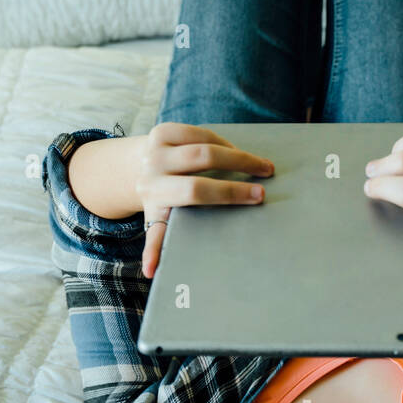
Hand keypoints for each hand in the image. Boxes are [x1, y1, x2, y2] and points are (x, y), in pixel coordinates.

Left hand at [136, 122, 273, 278]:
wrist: (135, 172)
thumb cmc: (159, 203)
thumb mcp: (157, 223)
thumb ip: (156, 245)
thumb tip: (151, 274)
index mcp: (155, 192)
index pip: (196, 191)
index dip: (229, 192)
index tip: (258, 196)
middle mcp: (153, 165)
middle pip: (204, 159)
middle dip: (241, 165)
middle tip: (267, 173)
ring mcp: (157, 144)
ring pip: (206, 142)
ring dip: (237, 152)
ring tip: (260, 164)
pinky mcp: (164, 129)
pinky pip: (201, 132)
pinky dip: (223, 142)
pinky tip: (238, 153)